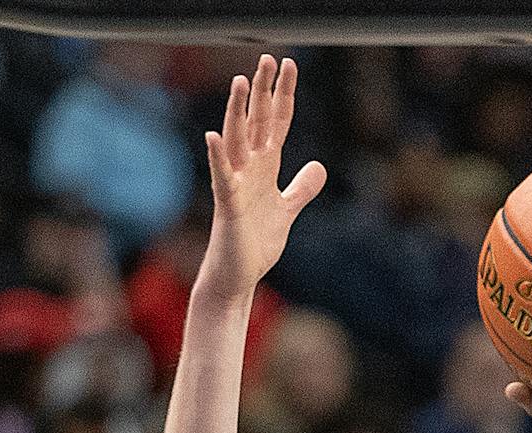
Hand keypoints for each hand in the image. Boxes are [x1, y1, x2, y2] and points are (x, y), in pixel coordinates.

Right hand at [201, 56, 326, 294]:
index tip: (289, 65)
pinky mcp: (228, 206)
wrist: (237, 275)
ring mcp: (236, 185)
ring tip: (241, 82)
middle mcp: (249, 170)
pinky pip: (222, 178)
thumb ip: (301, 188)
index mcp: (265, 168)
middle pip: (256, 123)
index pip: (275, 123)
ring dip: (238, 112)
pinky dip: (218, 158)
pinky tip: (213, 136)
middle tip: (268, 58)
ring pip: (236, 141)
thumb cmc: (256, 243)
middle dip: (262, 92)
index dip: (283, 95)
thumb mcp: (286, 211)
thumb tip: (318, 165)